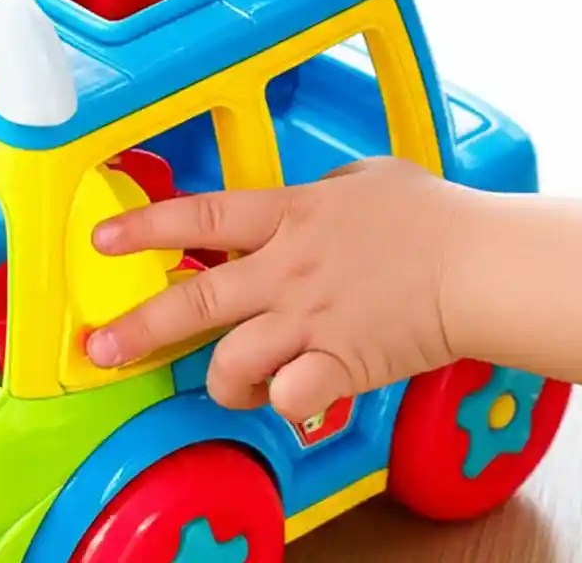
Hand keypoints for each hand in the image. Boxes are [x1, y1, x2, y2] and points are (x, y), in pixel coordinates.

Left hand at [86, 157, 471, 422]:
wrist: (480, 264)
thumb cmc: (433, 218)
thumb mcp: (368, 178)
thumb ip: (323, 189)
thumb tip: (310, 194)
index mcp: (291, 216)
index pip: (201, 217)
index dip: (145, 228)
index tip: (102, 241)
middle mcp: (288, 269)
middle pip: (194, 300)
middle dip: (138, 327)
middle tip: (101, 348)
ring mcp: (310, 319)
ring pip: (231, 361)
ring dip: (220, 381)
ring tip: (228, 386)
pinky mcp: (341, 363)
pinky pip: (289, 397)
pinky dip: (282, 403)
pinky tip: (289, 398)